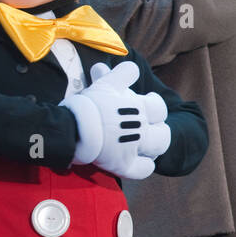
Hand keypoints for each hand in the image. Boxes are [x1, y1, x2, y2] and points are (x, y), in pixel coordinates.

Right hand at [66, 62, 164, 179]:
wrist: (72, 128)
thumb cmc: (88, 105)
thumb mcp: (105, 84)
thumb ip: (121, 74)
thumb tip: (130, 66)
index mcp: (140, 109)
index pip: (159, 107)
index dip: (154, 104)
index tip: (147, 101)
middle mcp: (142, 129)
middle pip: (164, 132)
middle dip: (158, 129)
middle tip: (148, 126)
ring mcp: (134, 149)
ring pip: (157, 149)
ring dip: (154, 147)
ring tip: (144, 144)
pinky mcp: (123, 165)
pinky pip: (143, 170)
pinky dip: (143, 166)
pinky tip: (138, 162)